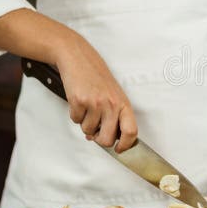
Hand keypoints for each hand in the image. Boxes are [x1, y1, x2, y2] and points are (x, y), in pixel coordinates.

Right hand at [55, 33, 136, 151]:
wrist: (78, 58)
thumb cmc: (97, 77)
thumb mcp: (113, 95)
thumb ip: (112, 116)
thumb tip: (102, 137)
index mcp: (124, 103)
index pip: (131, 132)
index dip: (125, 145)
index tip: (119, 149)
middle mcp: (112, 104)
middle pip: (107, 139)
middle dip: (99, 139)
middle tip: (95, 131)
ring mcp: (96, 103)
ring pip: (88, 131)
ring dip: (85, 123)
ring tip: (87, 107)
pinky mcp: (79, 101)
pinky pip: (75, 120)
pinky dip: (75, 114)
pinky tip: (78, 101)